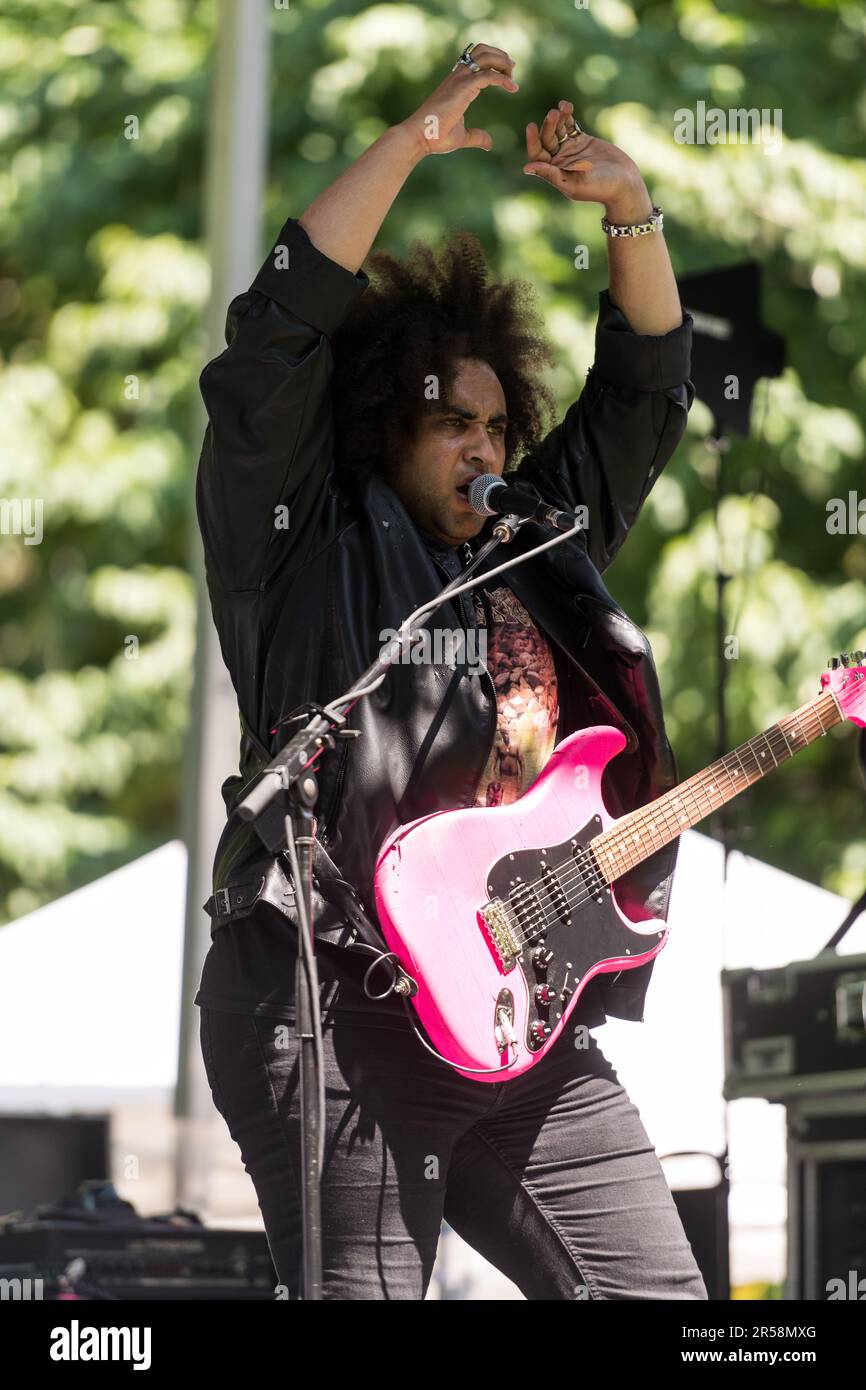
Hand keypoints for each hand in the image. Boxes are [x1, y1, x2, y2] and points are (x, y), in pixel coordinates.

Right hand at [399, 42, 518, 156]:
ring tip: (512, 77)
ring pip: (485, 56)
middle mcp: (458, 77)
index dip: (495, 62)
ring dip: (502, 62)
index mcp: (457, 83)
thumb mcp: (461, 136)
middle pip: (483, 51)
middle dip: (500, 57)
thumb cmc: (435, 136)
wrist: (419, 137)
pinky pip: (487, 75)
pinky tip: (513, 88)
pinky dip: (502, 79)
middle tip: (512, 71)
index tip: (508, 73)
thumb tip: (489, 144)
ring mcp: (459, 80)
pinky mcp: (462, 88)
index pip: (477, 59)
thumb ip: (476, 137)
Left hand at [523, 99, 650, 219]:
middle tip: (553, 114)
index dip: (532, 141)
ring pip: (558, 130)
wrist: (624, 183)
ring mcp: (571, 149)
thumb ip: (551, 174)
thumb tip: (527, 168)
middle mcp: (560, 160)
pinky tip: (566, 106)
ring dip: (557, 118)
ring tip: (561, 107)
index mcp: (554, 172)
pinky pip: (571, 125)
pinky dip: (567, 115)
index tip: (531, 126)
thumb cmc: (600, 188)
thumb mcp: (574, 183)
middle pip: (547, 139)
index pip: (537, 155)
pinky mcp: (582, 140)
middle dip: (548, 126)